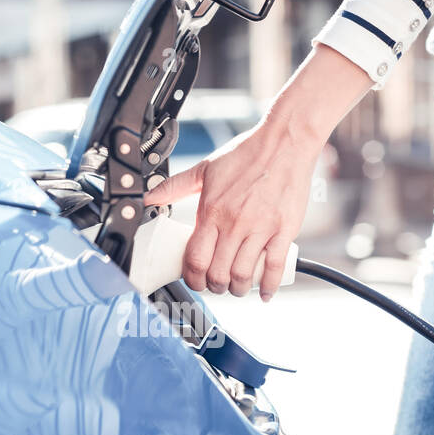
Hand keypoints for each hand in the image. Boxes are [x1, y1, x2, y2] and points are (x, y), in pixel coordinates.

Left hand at [144, 118, 320, 299]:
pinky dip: (268, 287)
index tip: (195, 280)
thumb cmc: (247, 153)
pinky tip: (264, 293)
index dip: (192, 278)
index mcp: (212, 212)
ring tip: (236, 287)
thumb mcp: (204, 168)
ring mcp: (261, 229)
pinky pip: (275, 267)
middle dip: (214, 287)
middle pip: (218, 273)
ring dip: (237, 290)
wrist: (284, 141)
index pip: (195, 259)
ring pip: (243, 276)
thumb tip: (149, 197)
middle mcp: (235, 224)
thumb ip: (174, 186)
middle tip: (216, 285)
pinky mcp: (285, 230)